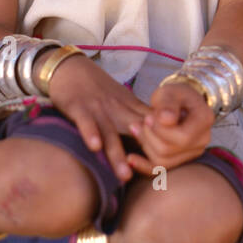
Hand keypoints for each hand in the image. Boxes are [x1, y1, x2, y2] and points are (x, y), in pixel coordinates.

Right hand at [45, 53, 151, 181]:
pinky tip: (95, 147)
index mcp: (129, 106)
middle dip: (145, 153)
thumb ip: (136, 116)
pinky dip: (90, 133)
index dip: (161, 142)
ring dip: (117, 154)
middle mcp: (117, 108)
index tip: (172, 161)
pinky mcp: (78, 106)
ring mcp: (98, 108)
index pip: (149, 125)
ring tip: (125, 175)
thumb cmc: (96, 88)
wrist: (70, 67)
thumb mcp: (121, 99)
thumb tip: (157, 138)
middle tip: (156, 174)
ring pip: (110, 133)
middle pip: (134, 132)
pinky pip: (86, 121)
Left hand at [131, 80, 215, 169]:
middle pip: (168, 151)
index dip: (159, 129)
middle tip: (141, 121)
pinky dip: (143, 166)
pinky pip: (159, 170)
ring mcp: (192, 153)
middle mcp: (202, 140)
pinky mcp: (179, 160)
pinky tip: (130, 159)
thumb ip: (168, 103)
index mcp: (204, 120)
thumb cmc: (173, 95)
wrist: (177, 102)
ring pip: (162, 162)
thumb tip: (166, 120)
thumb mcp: (169, 91)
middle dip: (149, 136)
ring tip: (136, 128)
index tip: (148, 116)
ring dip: (144, 145)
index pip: (181, 137)